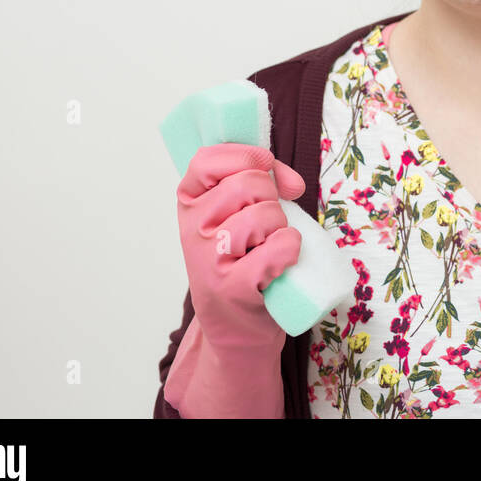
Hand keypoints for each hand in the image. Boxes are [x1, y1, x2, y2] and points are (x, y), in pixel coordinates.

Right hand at [175, 143, 305, 352]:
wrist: (236, 323)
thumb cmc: (242, 258)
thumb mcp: (234, 212)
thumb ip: (257, 180)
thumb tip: (291, 183)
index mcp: (189, 202)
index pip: (208, 158)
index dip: (246, 157)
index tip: (264, 169)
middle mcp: (192, 227)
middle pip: (249, 182)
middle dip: (271, 198)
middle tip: (265, 224)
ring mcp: (208, 258)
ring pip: (266, 214)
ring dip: (280, 228)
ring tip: (266, 248)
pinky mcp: (231, 286)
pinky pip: (279, 247)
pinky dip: (289, 251)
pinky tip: (277, 264)